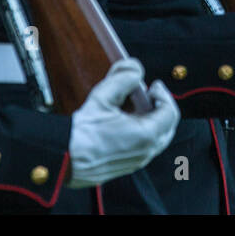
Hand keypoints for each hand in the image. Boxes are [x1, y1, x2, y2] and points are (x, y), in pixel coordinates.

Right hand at [68, 59, 178, 187]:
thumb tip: (135, 69)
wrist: (65, 158)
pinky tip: (124, 121)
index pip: (169, 111)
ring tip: (133, 105)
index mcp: (146, 135)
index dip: (164, 94)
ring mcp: (137, 161)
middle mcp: (146, 152)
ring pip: (157, 137)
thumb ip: (124, 77)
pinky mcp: (127, 166)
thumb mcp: (103, 96)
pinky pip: (145, 147)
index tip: (154, 85)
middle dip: (160, 106)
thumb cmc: (81, 132)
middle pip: (168, 126)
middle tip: (148, 94)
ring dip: (151, 119)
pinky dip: (142, 131)